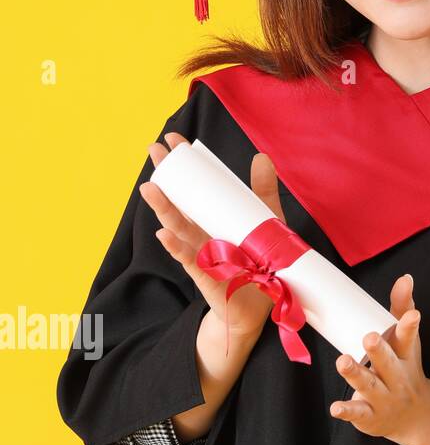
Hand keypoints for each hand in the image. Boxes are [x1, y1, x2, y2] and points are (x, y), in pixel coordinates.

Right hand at [139, 133, 281, 340]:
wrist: (260, 305)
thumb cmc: (258, 262)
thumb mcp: (265, 221)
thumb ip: (261, 191)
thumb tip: (260, 156)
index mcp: (214, 216)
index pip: (196, 186)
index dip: (184, 164)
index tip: (173, 139)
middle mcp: (203, 231)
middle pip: (181, 202)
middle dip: (166, 177)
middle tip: (153, 151)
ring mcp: (202, 252)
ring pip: (179, 228)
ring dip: (164, 209)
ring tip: (149, 188)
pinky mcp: (207, 274)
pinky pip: (189, 259)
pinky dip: (176, 247)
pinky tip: (163, 233)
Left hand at [331, 273, 429, 444]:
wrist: (415, 415)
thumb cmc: (405, 369)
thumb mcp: (407, 342)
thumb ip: (400, 308)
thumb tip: (405, 277)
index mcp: (406, 357)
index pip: (409, 339)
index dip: (409, 326)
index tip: (412, 315)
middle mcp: (397, 378)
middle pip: (388, 364)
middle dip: (380, 351)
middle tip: (370, 337)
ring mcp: (384, 398)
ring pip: (369, 385)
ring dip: (356, 374)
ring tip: (342, 361)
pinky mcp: (369, 416)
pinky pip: (358, 412)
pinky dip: (347, 410)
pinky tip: (335, 407)